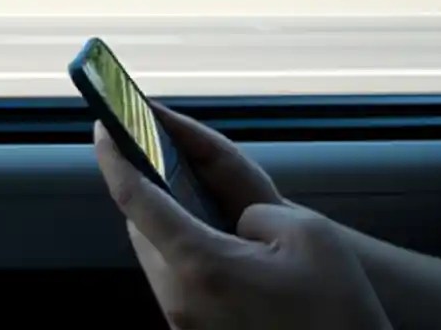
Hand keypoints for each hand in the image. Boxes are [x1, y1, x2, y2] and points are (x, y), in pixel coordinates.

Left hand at [95, 122, 390, 329]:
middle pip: (141, 234)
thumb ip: (253, 210)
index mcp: (200, 265)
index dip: (114, 159)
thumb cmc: (338, 311)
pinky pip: (178, 289)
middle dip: (146, 196)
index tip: (102, 130)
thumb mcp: (307, 234)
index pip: (136, 200)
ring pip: (158, 263)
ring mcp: (185, 326)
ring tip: (193, 204)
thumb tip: (232, 222)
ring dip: (168, 232)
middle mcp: (180, 299)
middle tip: (158, 163)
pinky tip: (218, 249)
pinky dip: (187, 261)